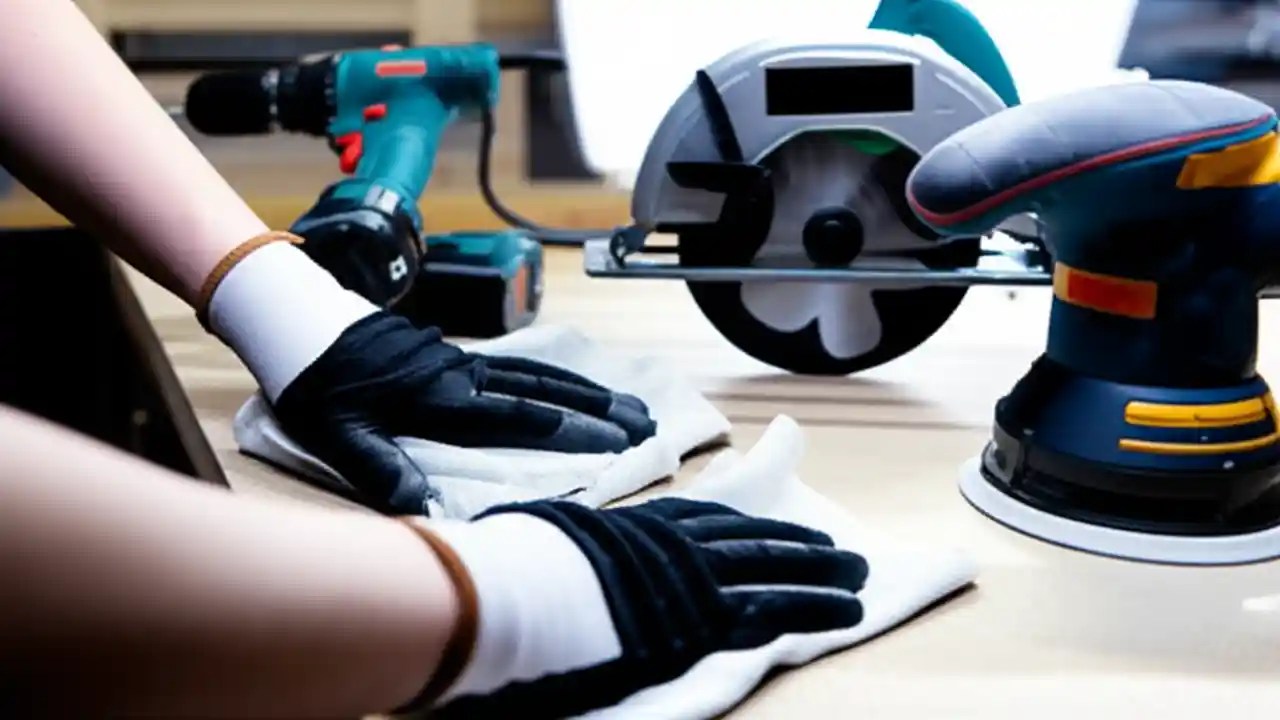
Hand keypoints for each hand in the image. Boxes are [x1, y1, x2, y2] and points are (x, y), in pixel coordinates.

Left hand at [270, 311, 657, 514]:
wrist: (297, 325)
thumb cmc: (318, 387)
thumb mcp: (339, 435)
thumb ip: (381, 468)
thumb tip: (424, 506)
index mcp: (442, 399)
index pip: (521, 418)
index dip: (572, 432)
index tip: (616, 443)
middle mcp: (463, 376)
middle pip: (544, 392)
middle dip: (598, 410)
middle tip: (644, 424)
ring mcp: (461, 360)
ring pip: (537, 373)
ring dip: (586, 390)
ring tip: (627, 404)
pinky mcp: (454, 353)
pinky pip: (518, 364)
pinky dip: (556, 374)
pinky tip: (573, 384)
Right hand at [414, 497, 867, 718]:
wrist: (508, 597)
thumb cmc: (506, 573)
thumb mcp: (529, 541)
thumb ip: (542, 537)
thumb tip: (510, 532)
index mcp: (635, 529)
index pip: (702, 520)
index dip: (744, 525)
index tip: (770, 528)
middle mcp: (670, 545)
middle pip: (749, 538)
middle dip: (797, 544)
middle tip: (837, 552)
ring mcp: (690, 579)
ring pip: (774, 567)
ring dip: (822, 572)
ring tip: (859, 577)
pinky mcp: (703, 619)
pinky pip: (775, 609)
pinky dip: (817, 606)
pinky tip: (849, 610)